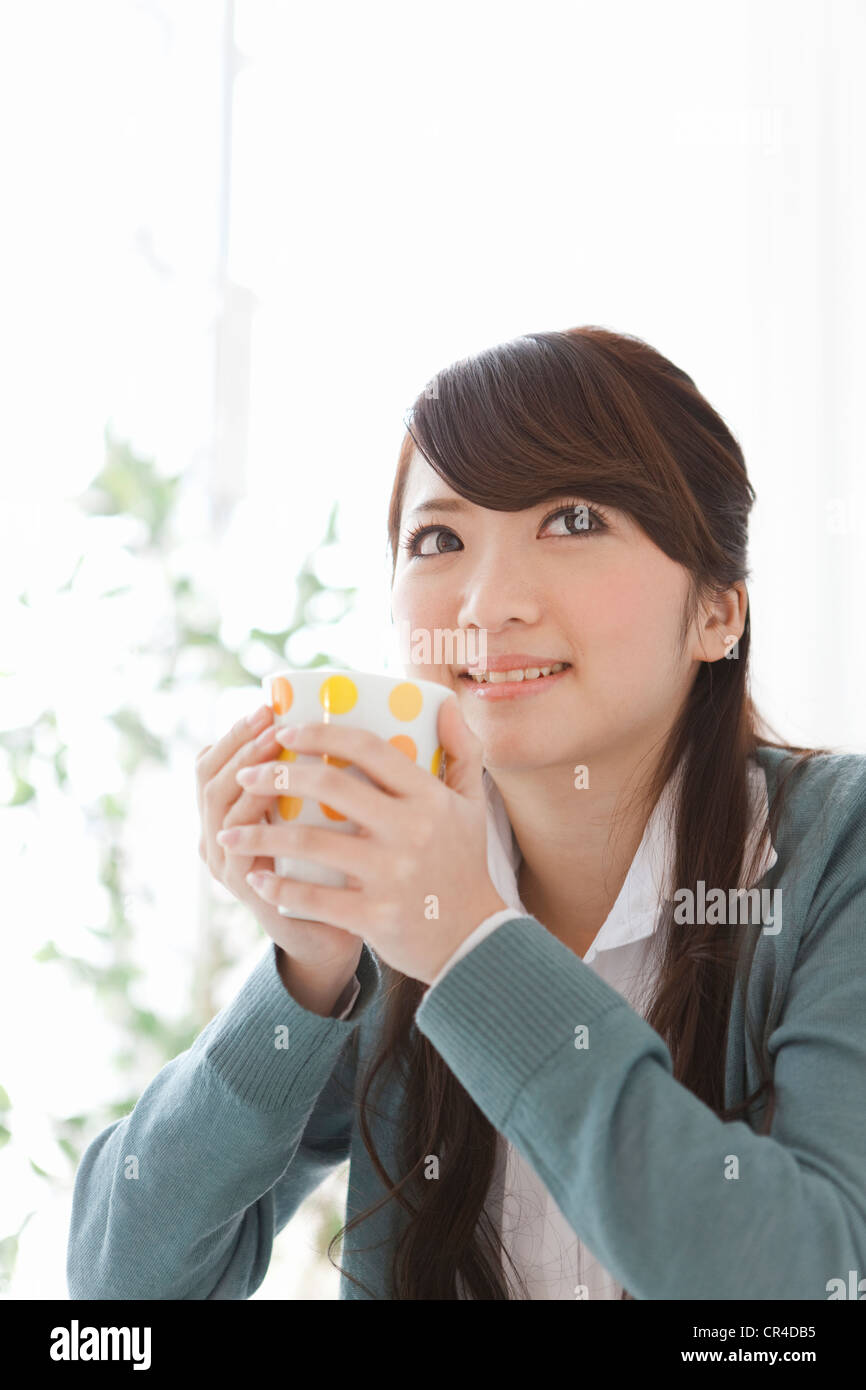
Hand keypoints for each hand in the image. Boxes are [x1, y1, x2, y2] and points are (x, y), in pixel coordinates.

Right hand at [195, 705, 362, 979]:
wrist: (336, 933)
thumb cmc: (334, 869)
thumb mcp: (320, 816)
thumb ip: (315, 780)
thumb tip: (341, 722)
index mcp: (232, 814)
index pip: (213, 760)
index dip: (235, 731)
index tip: (268, 706)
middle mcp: (218, 835)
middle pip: (206, 775)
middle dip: (239, 741)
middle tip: (272, 719)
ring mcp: (226, 863)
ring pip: (216, 804)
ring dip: (245, 768)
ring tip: (276, 745)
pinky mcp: (245, 887)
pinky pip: (238, 845)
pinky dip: (253, 815)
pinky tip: (273, 793)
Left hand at [216, 696, 506, 984]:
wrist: (474, 941)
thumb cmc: (464, 864)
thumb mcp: (472, 804)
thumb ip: (462, 751)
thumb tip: (445, 703)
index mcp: (429, 797)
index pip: (369, 749)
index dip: (322, 735)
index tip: (284, 732)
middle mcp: (412, 830)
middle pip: (332, 787)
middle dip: (277, 776)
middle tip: (245, 775)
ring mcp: (392, 874)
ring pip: (310, 842)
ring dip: (261, 834)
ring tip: (228, 831)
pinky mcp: (376, 915)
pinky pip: (314, 897)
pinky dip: (279, 886)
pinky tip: (256, 877)